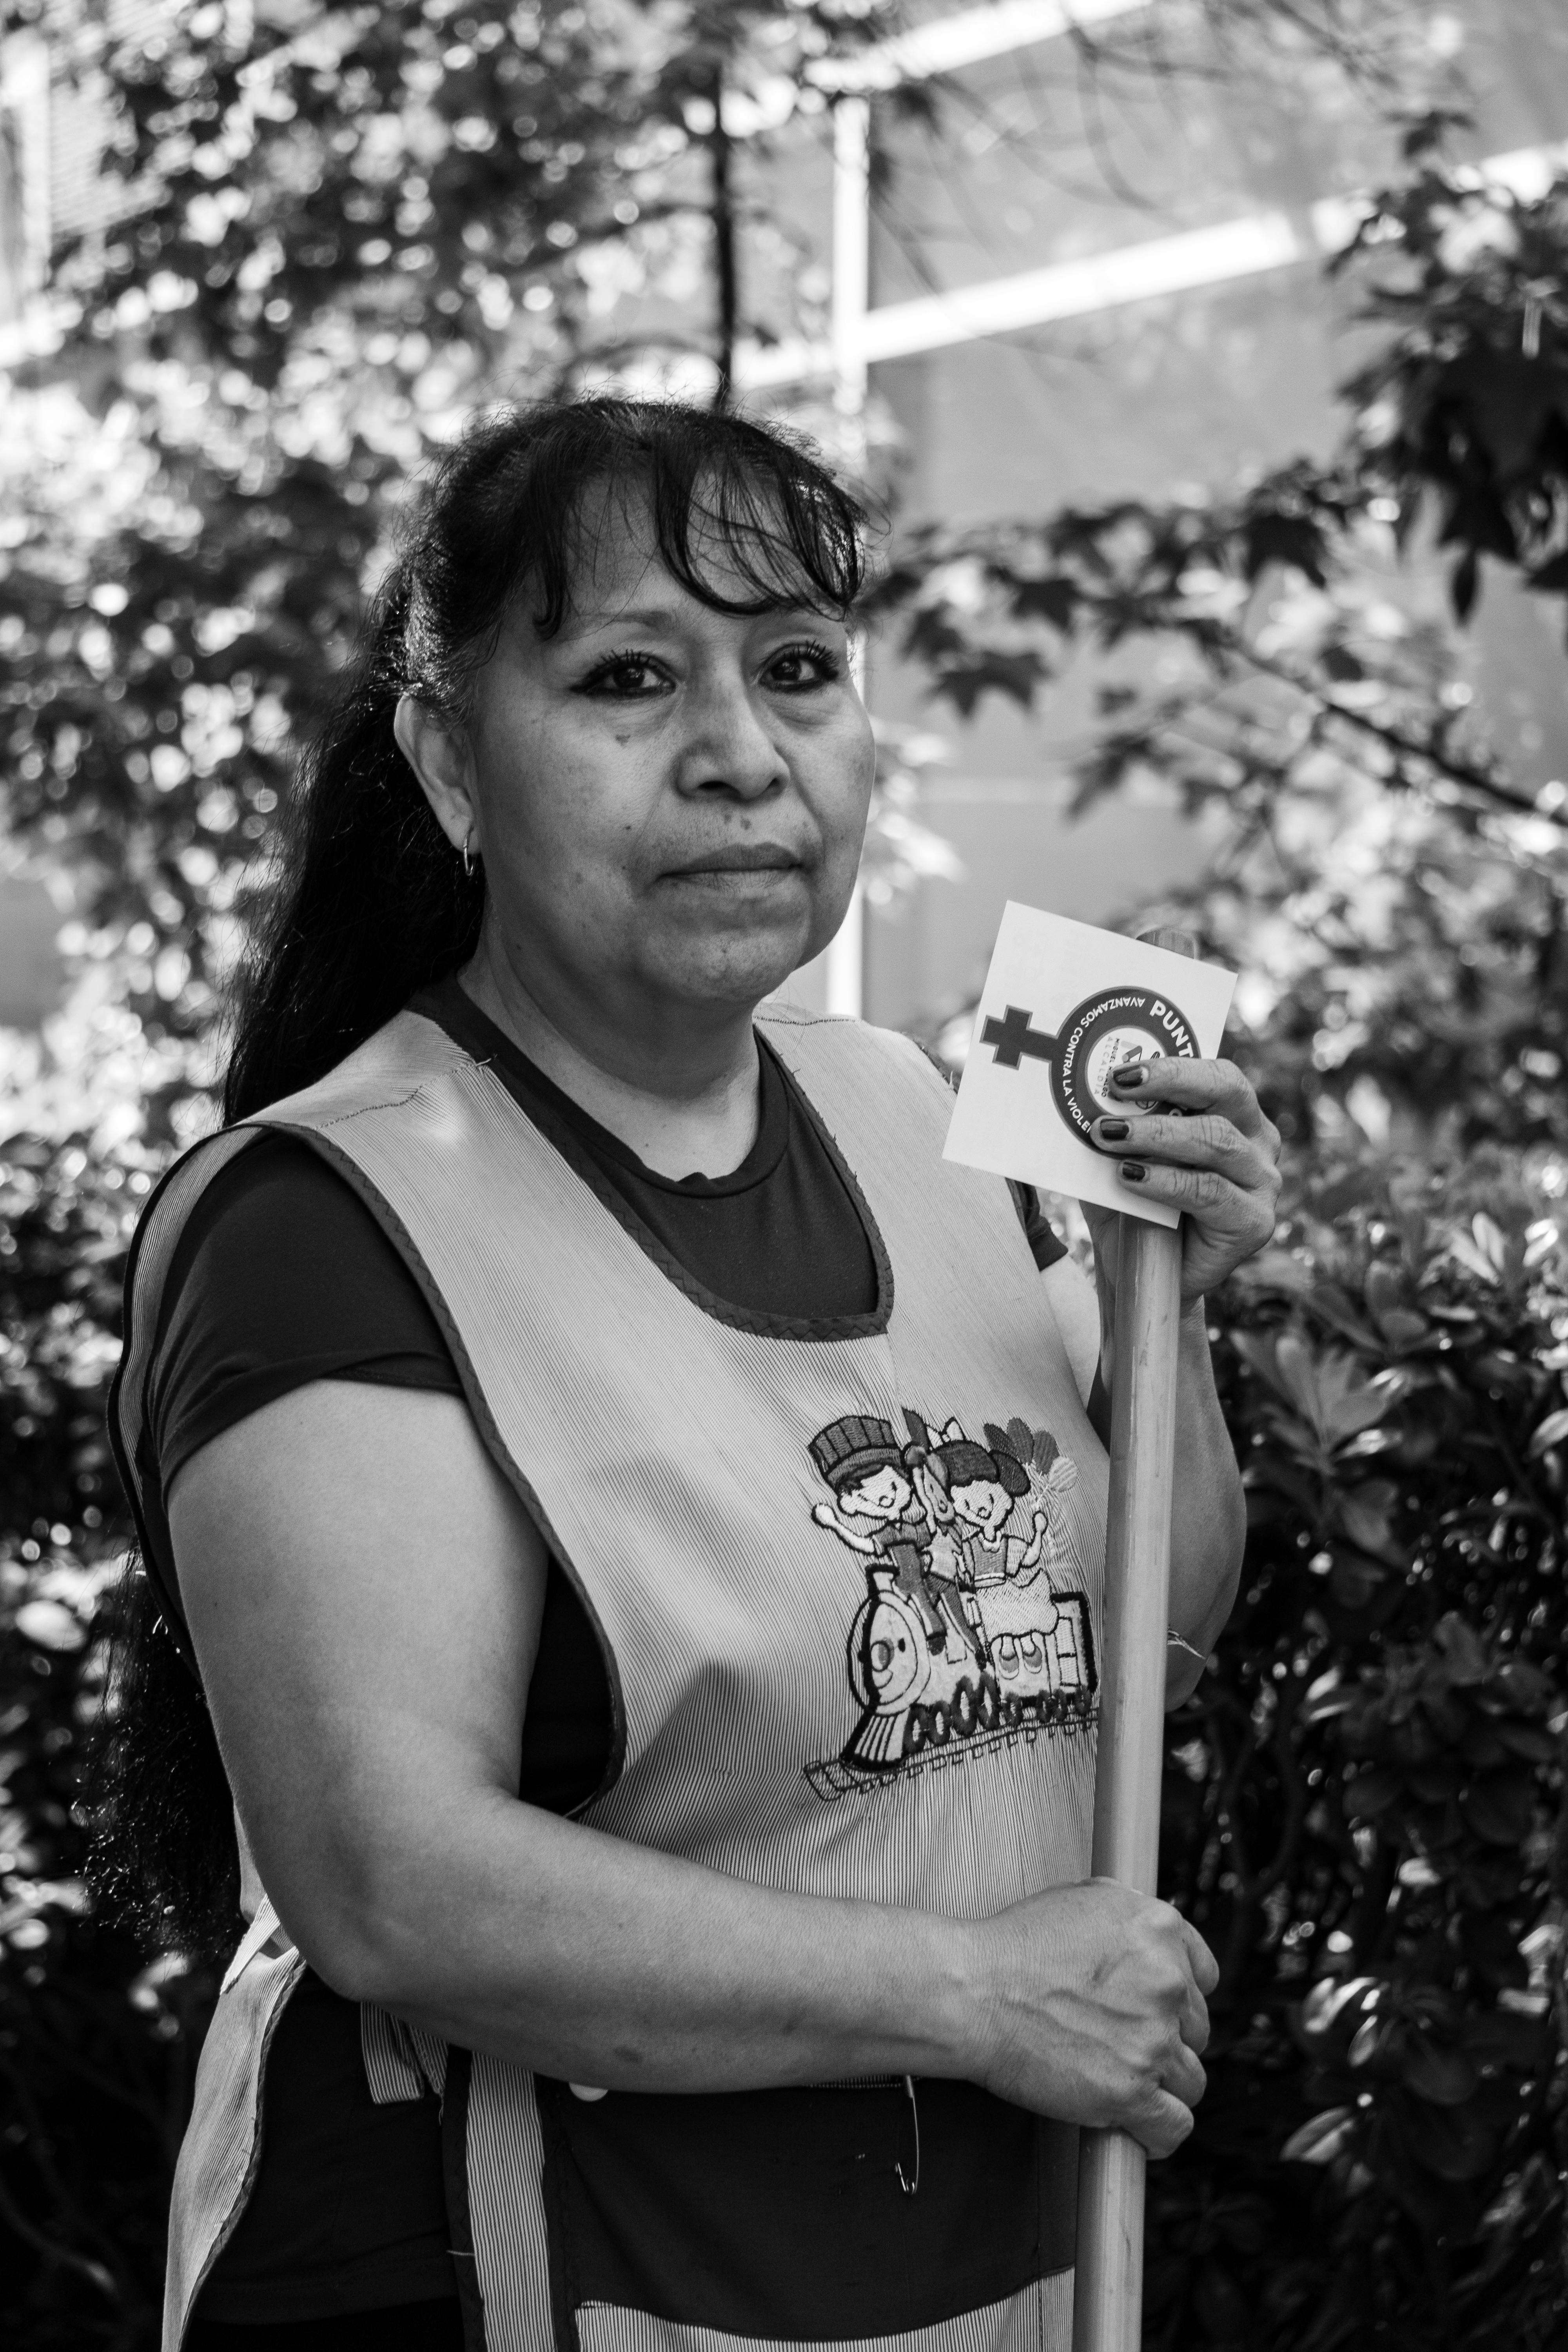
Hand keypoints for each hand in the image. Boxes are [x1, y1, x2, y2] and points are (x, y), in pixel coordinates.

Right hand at [968, 1879, 1216, 2156]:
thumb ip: (1132, 1917)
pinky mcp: (1131, 2090)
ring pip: (1190, 2080)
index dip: (1175, 1998)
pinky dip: (1158, 2132)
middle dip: (1164, 2039)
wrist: (973, 1991)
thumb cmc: (1014, 1946)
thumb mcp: (1084, 1899)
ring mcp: (1152, 2039)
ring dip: (1160, 2084)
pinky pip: (1174, 2126)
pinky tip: (1139, 2126)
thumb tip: (1157, 1942)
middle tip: (1118, 2042)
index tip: (1152, 2010)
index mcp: (1159, 1930)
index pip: (1203, 1978)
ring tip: (1118, 2079)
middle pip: (1196, 2030)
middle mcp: (1166, 1981)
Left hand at [1081, 1056, 1280, 1303]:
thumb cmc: (1134, 1209)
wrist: (1145, 1278)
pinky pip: (1208, 1192)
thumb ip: (1116, 1126)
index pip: (1218, 1077)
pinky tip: (1129, 1177)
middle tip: (1115, 1089)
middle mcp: (1258, 1144)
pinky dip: (1165, 1181)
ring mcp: (1262, 1184)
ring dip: (1157, 1134)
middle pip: (1227, 1096)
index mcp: (1236, 1117)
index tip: (1122, 1072)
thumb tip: (1084, 1093)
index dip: (1175, 1066)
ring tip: (1110, 1135)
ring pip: (1216, 1142)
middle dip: (1169, 1085)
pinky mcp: (1254, 1223)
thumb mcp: (1118, 1160)